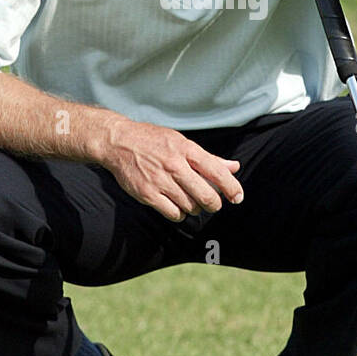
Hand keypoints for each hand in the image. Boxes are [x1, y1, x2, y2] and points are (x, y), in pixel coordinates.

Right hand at [101, 118, 243, 222]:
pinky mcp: (147, 194)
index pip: (216, 171)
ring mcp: (160, 180)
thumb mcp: (182, 142)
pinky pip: (173, 213)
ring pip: (190, 206)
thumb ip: (208, 158)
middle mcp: (175, 165)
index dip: (231, 187)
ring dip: (195, 207)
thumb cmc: (154, 141)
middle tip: (213, 204)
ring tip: (190, 200)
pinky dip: (180, 214)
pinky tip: (177, 206)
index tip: (237, 197)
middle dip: (213, 203)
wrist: (118, 142)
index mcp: (186, 149)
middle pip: (206, 195)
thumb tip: (234, 167)